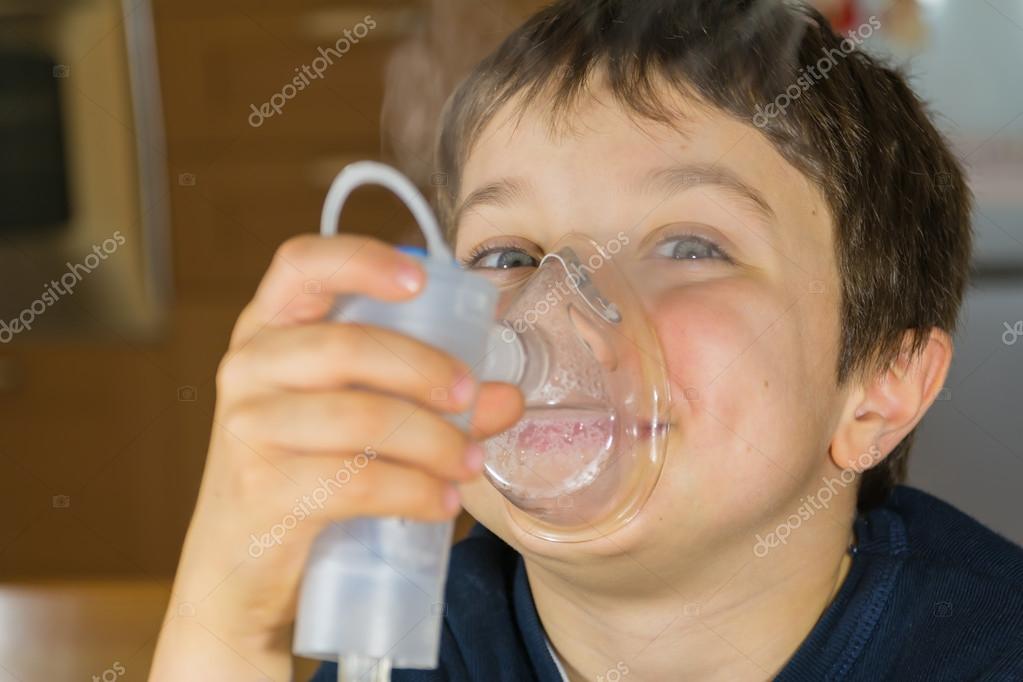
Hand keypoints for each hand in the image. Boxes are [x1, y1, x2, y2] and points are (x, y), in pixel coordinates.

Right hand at [150, 235, 522, 680]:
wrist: (239, 566)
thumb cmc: (306, 470)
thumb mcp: (356, 417)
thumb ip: (429, 398)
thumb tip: (509, 396)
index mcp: (270, 329)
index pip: (301, 264)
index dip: (361, 260)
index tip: (422, 281)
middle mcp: (249, 367)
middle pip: (348, 345)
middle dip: (426, 370)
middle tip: (473, 399)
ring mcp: (248, 429)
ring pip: (361, 417)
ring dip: (434, 441)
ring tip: (470, 464)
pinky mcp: (261, 491)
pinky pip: (356, 481)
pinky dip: (414, 491)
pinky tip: (441, 502)